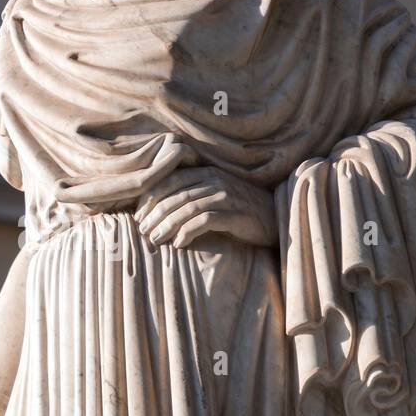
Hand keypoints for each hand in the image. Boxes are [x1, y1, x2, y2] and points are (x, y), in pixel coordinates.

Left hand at [133, 166, 276, 248]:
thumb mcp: (215, 196)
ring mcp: (226, 196)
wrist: (277, 217)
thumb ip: (193, 195)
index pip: (170, 180)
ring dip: (167, 224)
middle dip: (154, 213)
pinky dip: (188, 232)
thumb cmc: (241, 210)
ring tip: (154, 240)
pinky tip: (179, 243)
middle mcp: (215, 180)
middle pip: (175, 194)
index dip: (150, 198)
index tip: (138, 216)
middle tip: (142, 231)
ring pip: (187, 207)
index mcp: (207, 172)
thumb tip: (159, 210)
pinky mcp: (236, 214)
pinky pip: (205, 220)